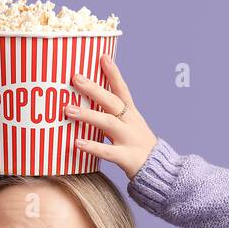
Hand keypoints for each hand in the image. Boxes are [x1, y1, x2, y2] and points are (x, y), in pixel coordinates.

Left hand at [66, 53, 157, 181]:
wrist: (161, 171)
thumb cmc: (138, 148)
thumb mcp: (129, 128)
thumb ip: (112, 117)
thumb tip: (89, 105)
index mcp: (132, 114)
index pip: (122, 89)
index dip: (113, 73)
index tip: (102, 56)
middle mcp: (131, 123)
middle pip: (112, 101)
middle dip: (94, 88)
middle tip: (75, 78)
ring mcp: (130, 139)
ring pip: (108, 123)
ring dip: (88, 114)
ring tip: (68, 109)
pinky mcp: (127, 157)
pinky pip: (108, 151)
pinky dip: (92, 146)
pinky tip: (77, 143)